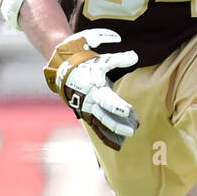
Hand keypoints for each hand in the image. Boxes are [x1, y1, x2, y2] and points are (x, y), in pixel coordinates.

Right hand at [42, 29, 139, 150]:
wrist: (61, 64)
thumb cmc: (84, 57)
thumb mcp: (98, 53)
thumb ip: (117, 57)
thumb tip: (135, 57)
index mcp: (91, 84)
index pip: (106, 97)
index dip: (116, 105)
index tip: (129, 111)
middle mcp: (87, 97)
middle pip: (102, 114)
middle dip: (116, 123)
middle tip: (132, 130)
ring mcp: (84, 105)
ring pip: (99, 121)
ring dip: (113, 129)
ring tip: (129, 135)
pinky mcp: (84, 109)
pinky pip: (95, 124)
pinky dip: (104, 133)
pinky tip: (117, 142)